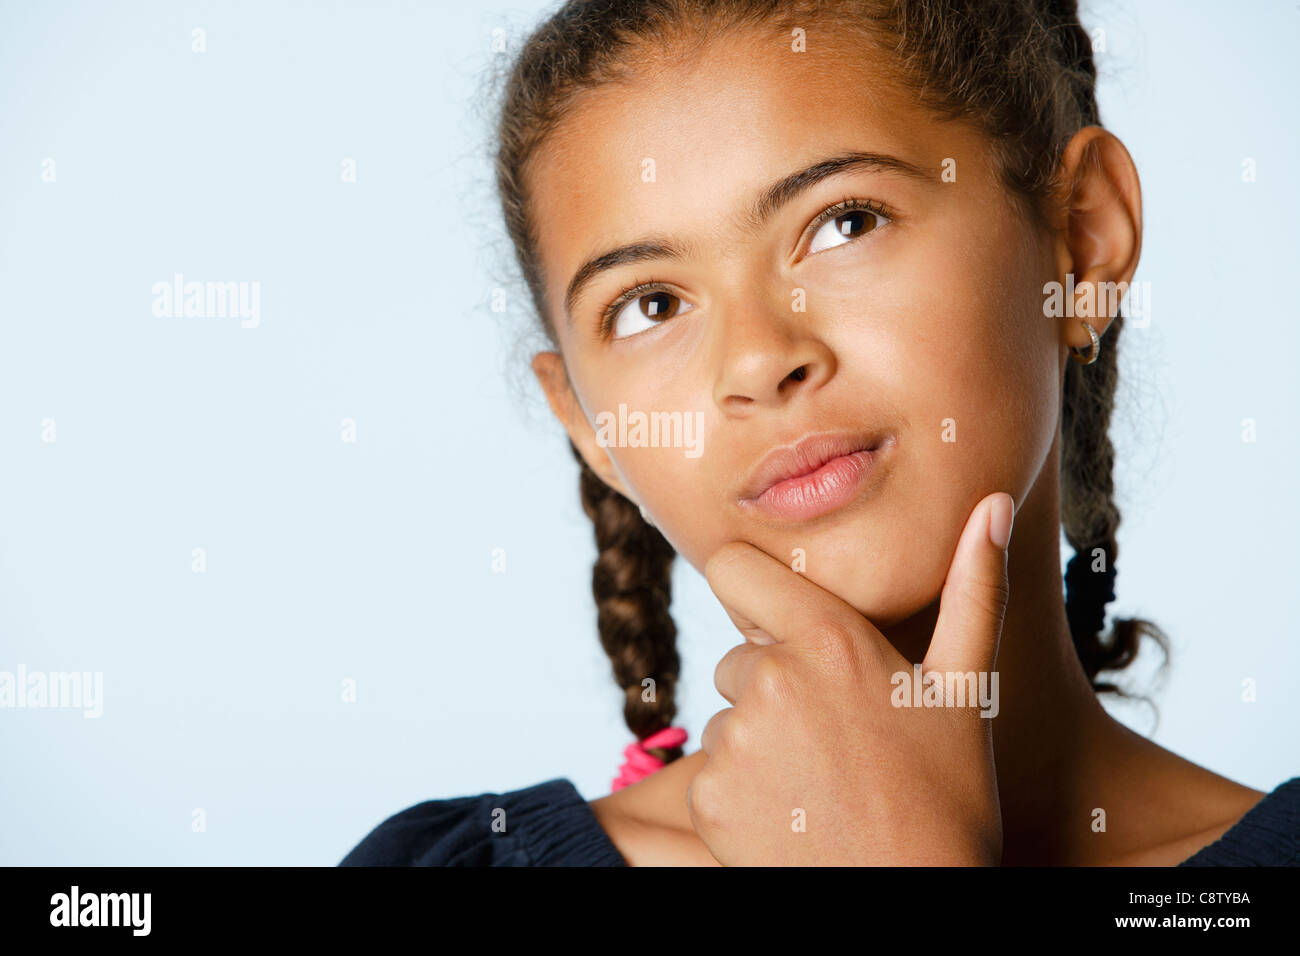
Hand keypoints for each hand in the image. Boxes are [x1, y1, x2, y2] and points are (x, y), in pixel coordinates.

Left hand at [686, 492, 1013, 865]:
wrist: (911, 900)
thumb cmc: (948, 796)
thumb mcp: (965, 690)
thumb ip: (974, 589)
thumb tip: (993, 504)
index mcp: (827, 639)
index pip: (732, 568)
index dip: (749, 588)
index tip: (773, 619)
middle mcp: (769, 678)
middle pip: (738, 657)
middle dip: (772, 686)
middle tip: (834, 737)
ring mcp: (733, 740)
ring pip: (727, 718)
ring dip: (760, 742)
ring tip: (820, 781)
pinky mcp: (707, 795)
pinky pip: (710, 773)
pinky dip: (740, 793)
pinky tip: (793, 814)